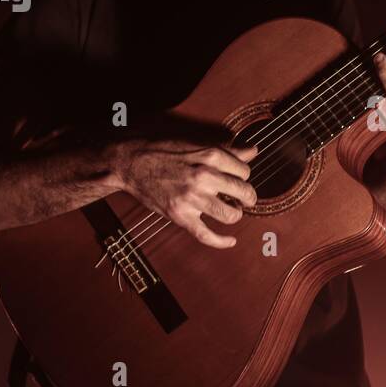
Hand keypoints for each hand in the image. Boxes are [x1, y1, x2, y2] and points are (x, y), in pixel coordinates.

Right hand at [112, 138, 258, 247]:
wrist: (132, 163)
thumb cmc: (165, 150)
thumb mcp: (197, 144)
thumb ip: (228, 150)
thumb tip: (253, 151)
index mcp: (211, 156)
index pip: (245, 171)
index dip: (243, 176)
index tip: (236, 178)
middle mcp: (204, 177)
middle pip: (244, 193)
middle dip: (247, 197)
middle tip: (242, 197)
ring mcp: (192, 199)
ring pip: (231, 215)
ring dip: (235, 214)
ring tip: (231, 210)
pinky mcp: (180, 216)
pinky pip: (206, 235)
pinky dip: (222, 242)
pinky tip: (231, 242)